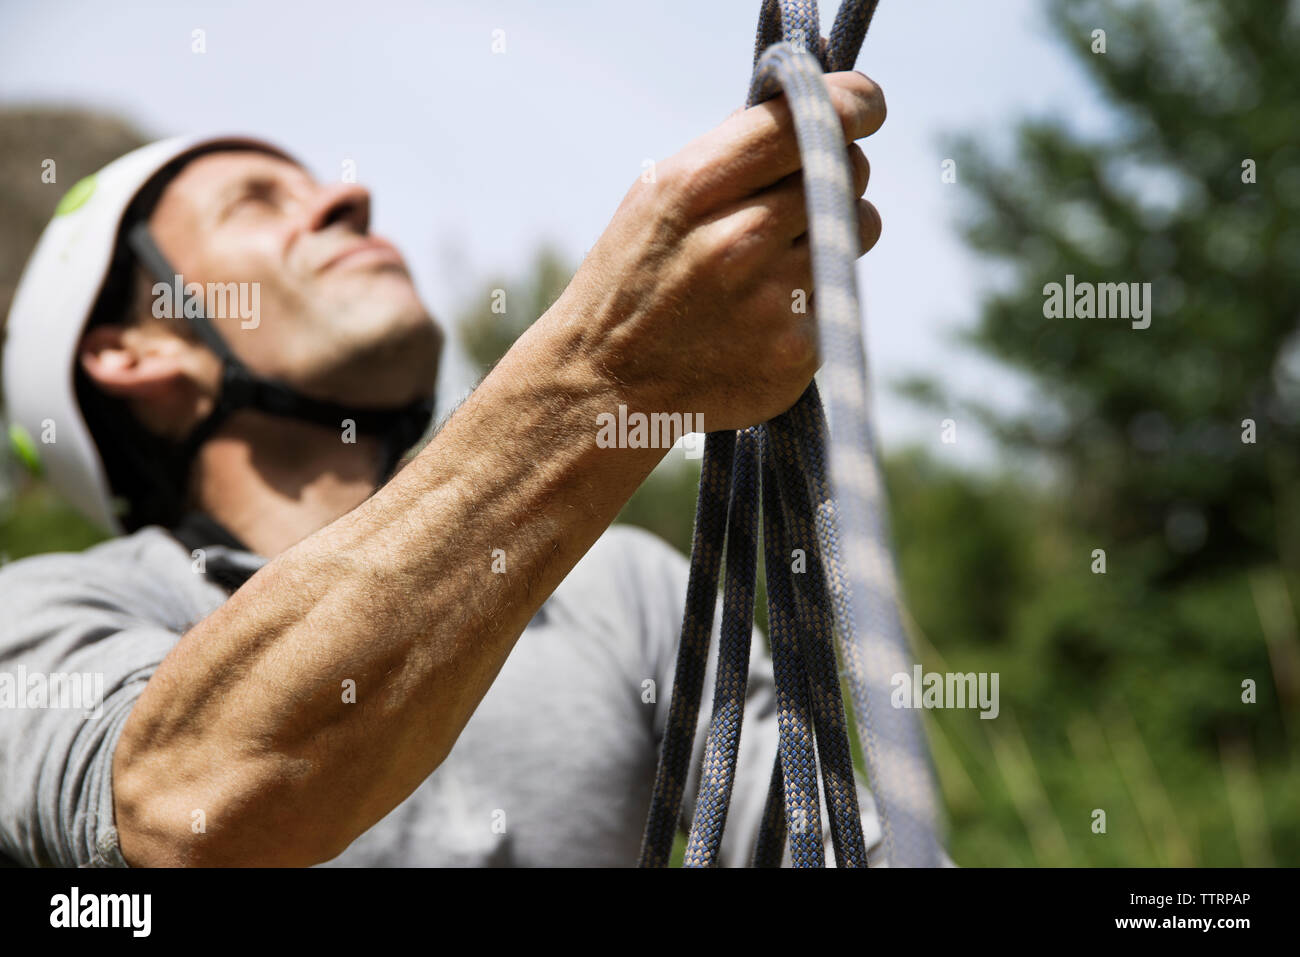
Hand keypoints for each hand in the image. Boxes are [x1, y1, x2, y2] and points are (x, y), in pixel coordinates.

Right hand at [556, 71, 885, 431]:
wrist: (604, 385)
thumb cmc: (633, 281)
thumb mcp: (654, 199)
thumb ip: (727, 153)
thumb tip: (804, 111)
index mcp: (695, 188)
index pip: (806, 122)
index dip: (853, 104)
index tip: (866, 106)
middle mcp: (738, 240)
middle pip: (845, 171)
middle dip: (833, 173)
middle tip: (795, 199)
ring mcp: (773, 300)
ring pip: (857, 229)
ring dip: (833, 234)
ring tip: (775, 261)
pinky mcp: (799, 351)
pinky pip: (841, 294)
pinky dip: (816, 297)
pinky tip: (765, 317)